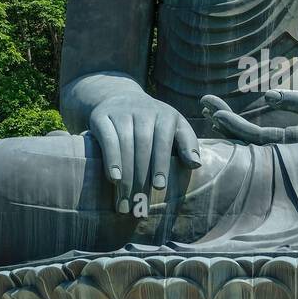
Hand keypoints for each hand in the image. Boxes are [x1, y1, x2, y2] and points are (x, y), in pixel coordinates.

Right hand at [89, 93, 200, 212]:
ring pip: (124, 144)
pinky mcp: (101, 117)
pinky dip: (110, 159)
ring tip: (126, 197)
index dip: (161, 164)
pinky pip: (107, 139)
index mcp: (165, 115)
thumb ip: (187, 144)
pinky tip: (114, 178)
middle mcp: (143, 111)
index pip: (163, 141)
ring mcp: (121, 113)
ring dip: (126, 173)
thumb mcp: (175, 127)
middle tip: (139, 201)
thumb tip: (196, 164)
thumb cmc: (153, 122)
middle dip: (141, 175)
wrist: (119, 97)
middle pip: (143, 145)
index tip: (159, 186)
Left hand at [200, 88, 297, 144]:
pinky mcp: (286, 149)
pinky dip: (240, 132)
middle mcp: (286, 153)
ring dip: (229, 128)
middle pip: (247, 141)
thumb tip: (267, 96)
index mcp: (294, 144)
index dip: (234, 125)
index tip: (214, 111)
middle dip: (224, 122)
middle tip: (203, 104)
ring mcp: (285, 153)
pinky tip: (226, 122)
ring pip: (250, 144)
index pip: (255, 137)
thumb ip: (296, 101)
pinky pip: (257, 144)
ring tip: (208, 111)